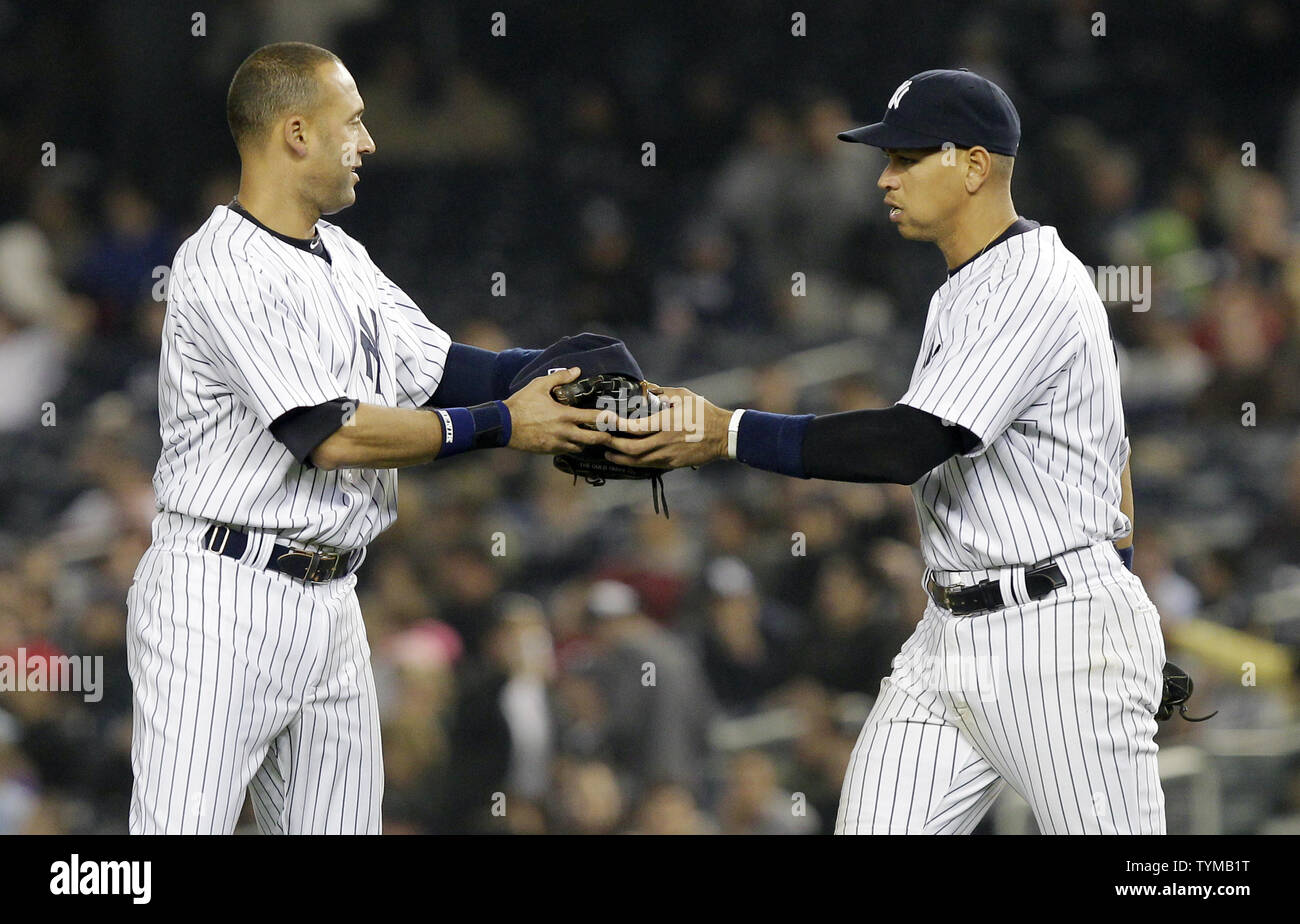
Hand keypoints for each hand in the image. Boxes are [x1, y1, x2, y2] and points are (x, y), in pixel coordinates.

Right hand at [504, 367, 613, 453]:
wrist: (503, 425)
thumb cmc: (521, 404)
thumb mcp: (539, 386)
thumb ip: (559, 377)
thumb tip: (576, 370)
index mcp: (564, 416)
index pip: (594, 418)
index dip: (608, 419)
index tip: (616, 418)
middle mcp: (564, 433)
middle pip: (594, 439)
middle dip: (605, 436)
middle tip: (611, 432)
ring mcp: (557, 444)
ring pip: (582, 448)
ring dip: (589, 442)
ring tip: (593, 435)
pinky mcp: (549, 451)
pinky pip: (568, 452)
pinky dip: (575, 447)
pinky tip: (575, 440)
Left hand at [603, 385, 730, 468]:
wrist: (723, 436)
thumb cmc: (703, 413)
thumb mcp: (683, 396)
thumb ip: (662, 392)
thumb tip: (645, 387)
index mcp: (666, 423)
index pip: (635, 428)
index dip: (617, 426)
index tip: (605, 420)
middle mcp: (664, 442)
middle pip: (631, 449)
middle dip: (613, 446)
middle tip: (601, 440)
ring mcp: (668, 455)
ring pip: (638, 461)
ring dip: (620, 457)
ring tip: (608, 452)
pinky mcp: (672, 463)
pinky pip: (648, 466)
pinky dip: (634, 463)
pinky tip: (627, 458)